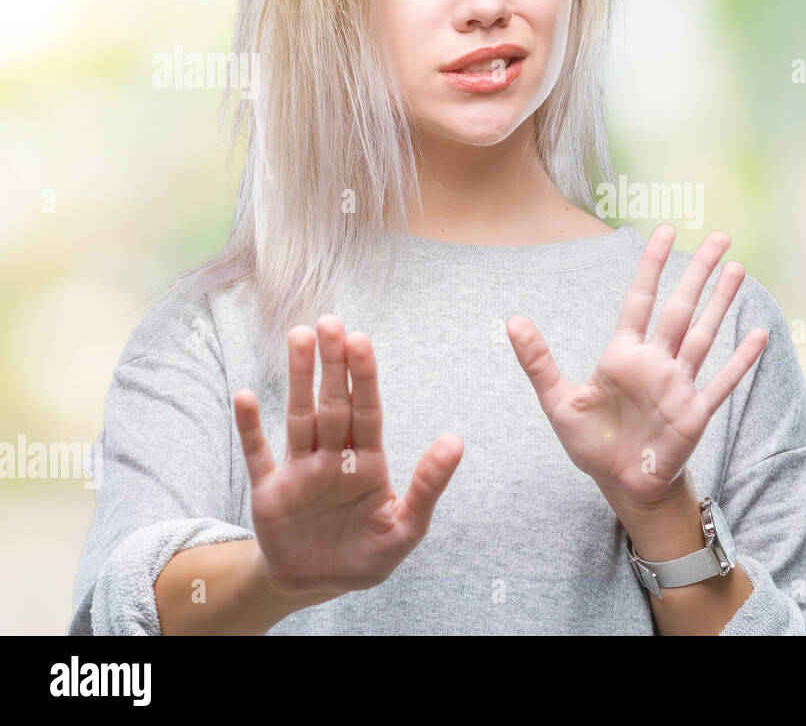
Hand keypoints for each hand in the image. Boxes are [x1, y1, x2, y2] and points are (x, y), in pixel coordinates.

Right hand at [232, 315, 463, 606]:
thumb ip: (428, 486)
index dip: (364, 377)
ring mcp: (299, 471)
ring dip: (298, 379)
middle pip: (333, 404)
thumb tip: (457, 440)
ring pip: (299, 417)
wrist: (318, 586)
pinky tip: (246, 395)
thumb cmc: (367, 555)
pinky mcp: (268, 491)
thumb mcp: (405, 528)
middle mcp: (333, 458)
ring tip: (298, 337)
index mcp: (368, 463)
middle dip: (332, 364)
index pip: (368, 411)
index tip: (361, 340)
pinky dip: (250, 427)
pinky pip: (258, 454)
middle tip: (330, 322)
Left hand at [506, 225, 767, 508]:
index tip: (666, 232)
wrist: (621, 484)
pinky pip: (722, 382)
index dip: (652, 265)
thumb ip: (537, 361)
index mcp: (623, 355)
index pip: (640, 298)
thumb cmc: (592, 442)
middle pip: (680, 307)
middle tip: (720, 236)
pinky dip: (740, 360)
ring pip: (703, 334)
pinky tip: (758, 334)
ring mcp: (679, 385)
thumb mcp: (558, 401)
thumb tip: (511, 320)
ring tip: (738, 269)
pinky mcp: (695, 412)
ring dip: (721, 303)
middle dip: (699, 271)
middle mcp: (656, 362)